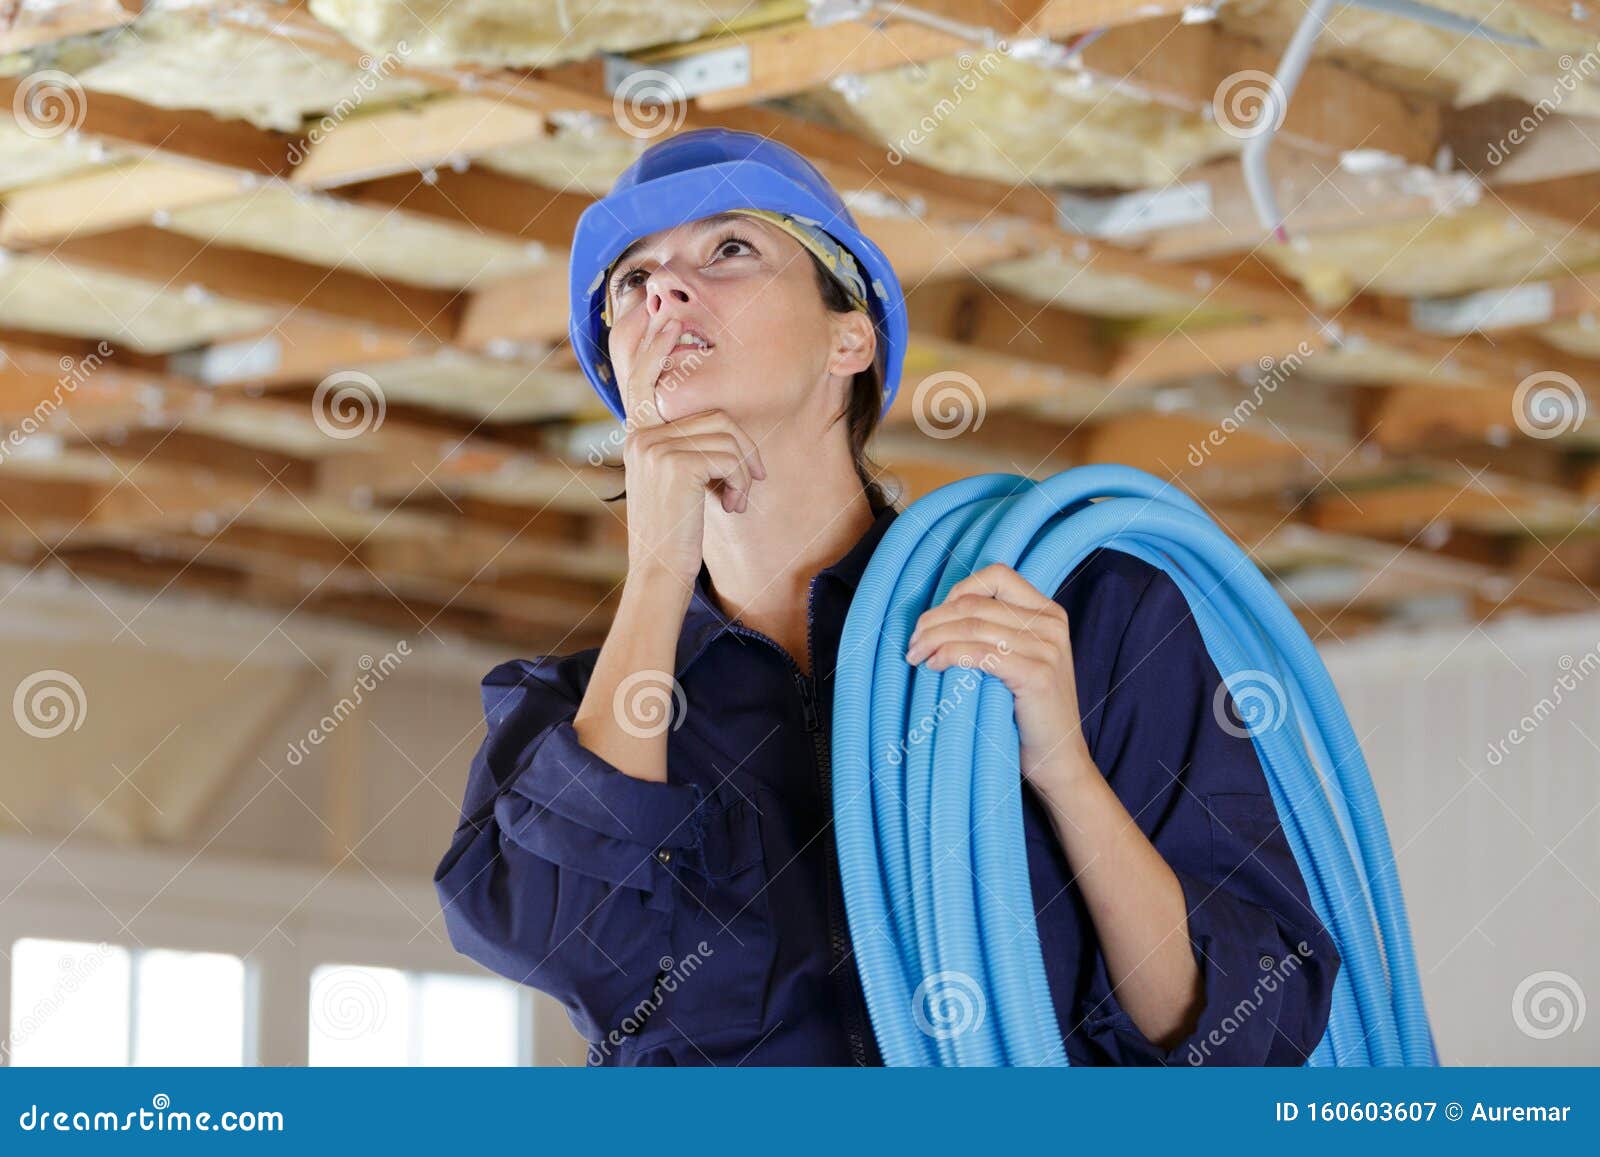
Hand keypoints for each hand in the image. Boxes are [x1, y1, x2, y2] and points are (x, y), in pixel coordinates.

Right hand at [619, 318, 765, 586]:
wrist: (659, 573)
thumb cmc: (674, 532)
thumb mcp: (672, 481)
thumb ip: (680, 446)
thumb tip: (717, 422)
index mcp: (637, 435)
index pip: (644, 379)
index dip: (656, 346)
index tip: (667, 316)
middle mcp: (641, 435)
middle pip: (714, 413)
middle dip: (741, 447)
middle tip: (748, 480)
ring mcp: (655, 447)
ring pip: (727, 434)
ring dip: (743, 471)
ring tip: (733, 500)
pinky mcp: (676, 464)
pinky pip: (730, 455)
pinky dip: (741, 483)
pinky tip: (730, 507)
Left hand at [903, 563, 1095, 795]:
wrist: (1058, 758)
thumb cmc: (1028, 711)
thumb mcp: (1019, 659)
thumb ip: (996, 631)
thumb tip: (940, 615)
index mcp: (1048, 612)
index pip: (997, 575)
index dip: (958, 590)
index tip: (935, 618)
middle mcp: (1051, 624)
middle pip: (976, 604)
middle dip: (934, 620)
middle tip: (913, 643)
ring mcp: (1047, 649)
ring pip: (973, 627)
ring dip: (934, 639)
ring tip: (916, 656)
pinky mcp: (1037, 675)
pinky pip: (980, 654)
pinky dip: (949, 655)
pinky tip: (933, 666)